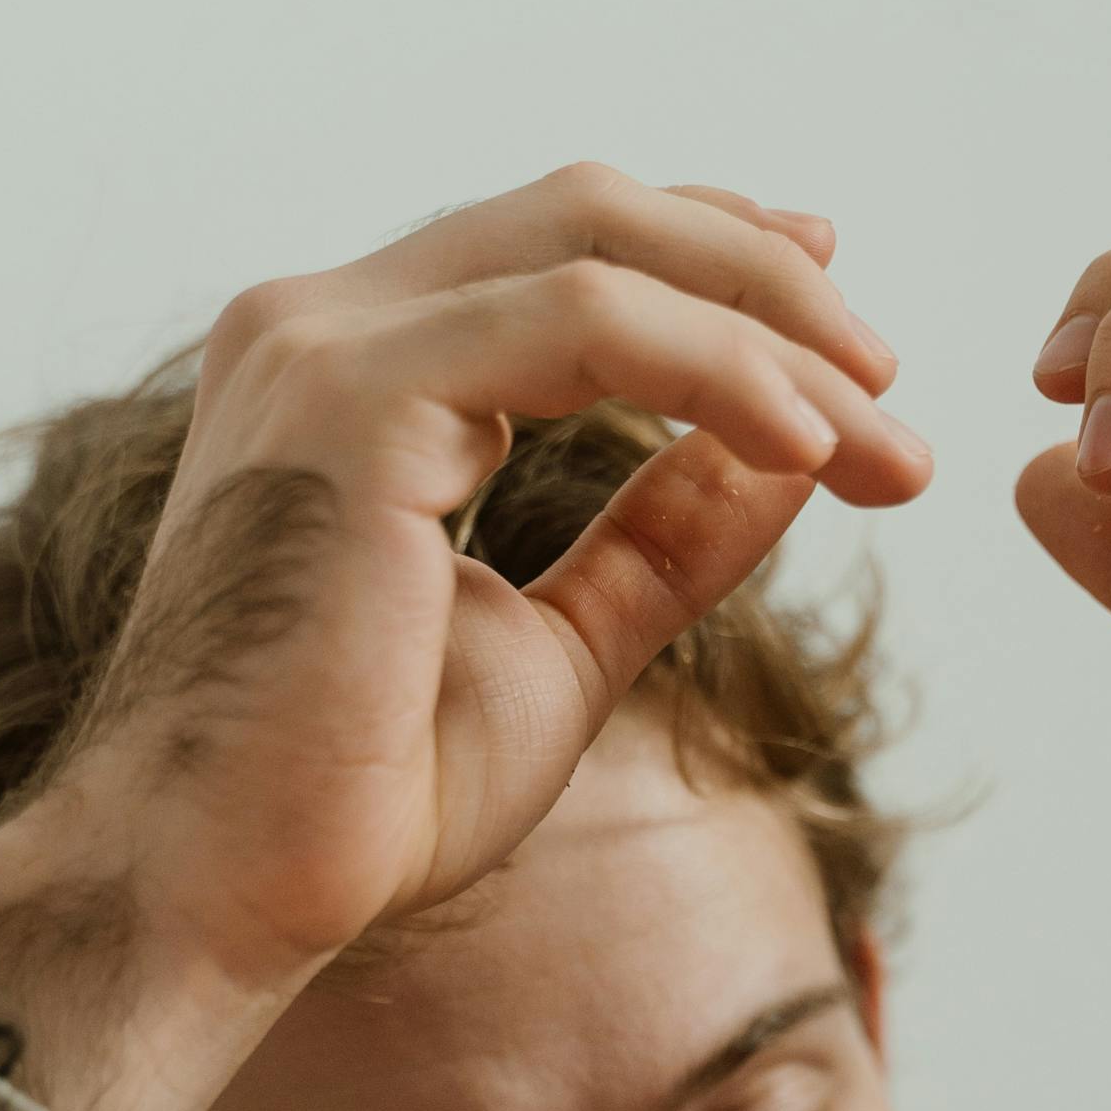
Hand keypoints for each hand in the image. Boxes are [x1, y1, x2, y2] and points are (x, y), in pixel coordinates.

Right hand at [60, 163, 927, 980]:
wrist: (218, 893)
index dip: (712, 264)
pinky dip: (718, 373)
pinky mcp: (352, 397)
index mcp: (356, 376)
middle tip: (892, 379)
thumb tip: (797, 460)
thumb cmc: (357, 799)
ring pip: (600, 251)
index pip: (557, 253)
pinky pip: (584, 326)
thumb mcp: (560, 647)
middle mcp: (323, 327)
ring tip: (883, 437)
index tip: (840, 325)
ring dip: (772, 334)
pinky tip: (806, 450)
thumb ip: (664, 540)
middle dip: (766, 282)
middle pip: (590, 217)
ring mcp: (327, 347)